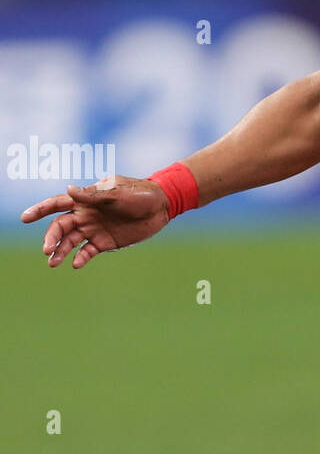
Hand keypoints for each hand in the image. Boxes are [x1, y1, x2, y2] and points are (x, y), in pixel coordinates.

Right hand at [21, 176, 171, 267]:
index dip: (40, 210)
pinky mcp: (106, 242)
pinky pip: (88, 251)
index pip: (57, 204)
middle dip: (51, 238)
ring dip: (60, 251)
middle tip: (47, 250)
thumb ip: (93, 195)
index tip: (25, 218)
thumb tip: (69, 190)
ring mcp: (95, 229)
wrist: (161, 207)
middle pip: (61, 227)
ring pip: (71, 241)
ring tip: (53, 263)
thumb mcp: (117, 193)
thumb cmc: (138, 194)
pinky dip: (80, 258)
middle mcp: (86, 215)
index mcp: (86, 200)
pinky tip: (75, 264)